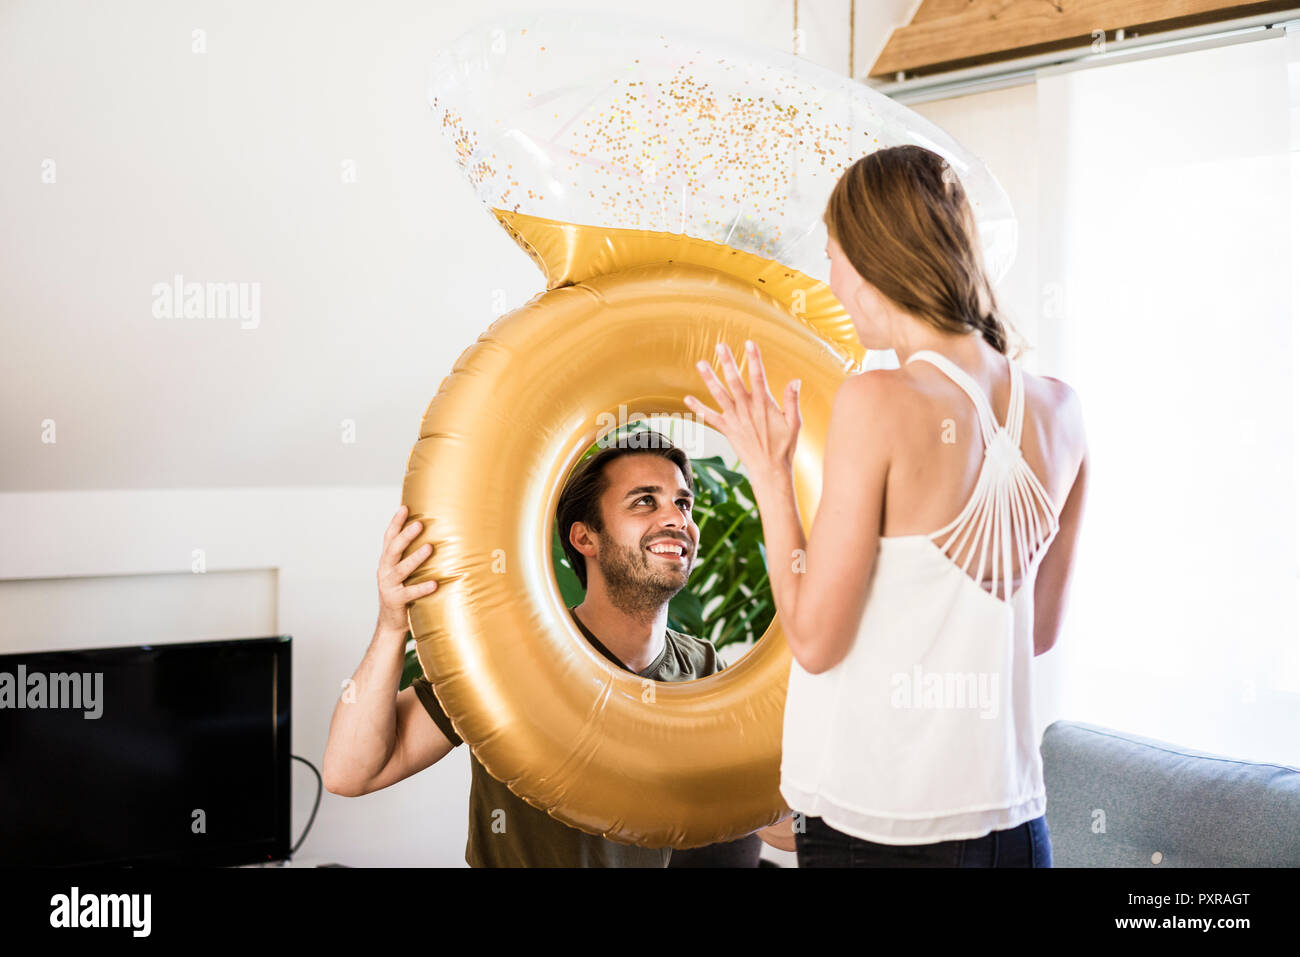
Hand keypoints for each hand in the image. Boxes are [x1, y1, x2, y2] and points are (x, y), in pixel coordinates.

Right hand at [377, 504, 437, 633]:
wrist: (391, 621)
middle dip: (405, 536)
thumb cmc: (402, 590)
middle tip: (419, 524)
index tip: (405, 507)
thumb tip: (433, 533)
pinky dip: (422, 587)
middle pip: (393, 550)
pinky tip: (435, 583)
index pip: (389, 538)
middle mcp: (385, 571)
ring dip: (415, 558)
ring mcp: (389, 586)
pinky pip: (410, 593)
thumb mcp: (403, 571)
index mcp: (386, 561)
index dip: (396, 523)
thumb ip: (410, 555)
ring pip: (401, 569)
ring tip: (429, 547)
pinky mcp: (396, 601)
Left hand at [684, 340, 801, 483]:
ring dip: (709, 378)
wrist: (770, 470)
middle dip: (728, 362)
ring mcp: (735, 419)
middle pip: (735, 381)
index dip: (754, 359)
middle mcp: (747, 409)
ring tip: (700, 362)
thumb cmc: (785, 446)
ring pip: (720, 395)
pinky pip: (710, 417)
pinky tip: (687, 398)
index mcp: (765, 404)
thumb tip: (795, 380)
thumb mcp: (795, 423)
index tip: (749, 343)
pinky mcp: (727, 430)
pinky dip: (698, 408)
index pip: (759, 377)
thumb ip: (792, 400)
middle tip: (719, 345)